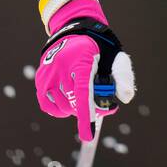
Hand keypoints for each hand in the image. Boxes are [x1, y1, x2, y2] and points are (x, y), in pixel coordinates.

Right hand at [35, 0, 135, 140]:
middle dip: (89, 111)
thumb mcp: (116, 57)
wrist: (75, 31)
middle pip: (73, 103)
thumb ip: (122, 76)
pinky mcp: (41, 77)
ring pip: (61, 106)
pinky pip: (46, 104)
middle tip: (102, 109)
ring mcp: (48, 73)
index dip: (86, 117)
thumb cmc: (99, 48)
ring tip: (86, 102)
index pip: (82, 95)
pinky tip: (67, 107)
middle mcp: (61, 67)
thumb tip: (126, 98)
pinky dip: (57, 110)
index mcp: (81, 61)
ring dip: (74, 110)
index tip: (88, 136)